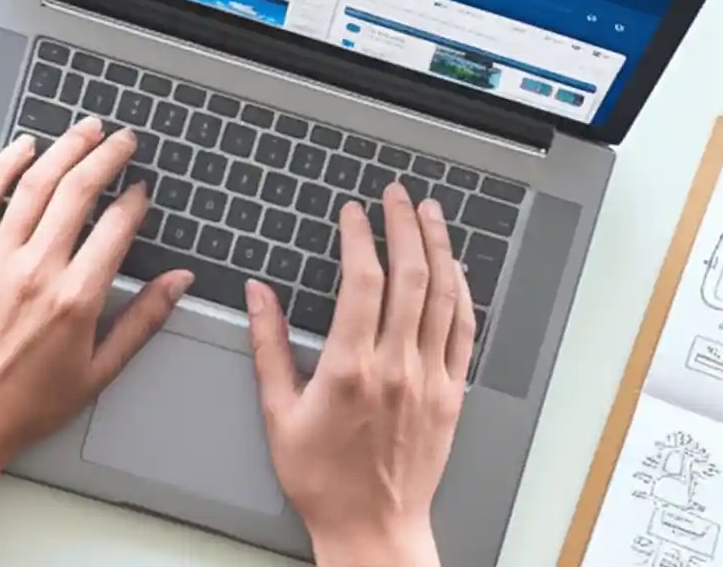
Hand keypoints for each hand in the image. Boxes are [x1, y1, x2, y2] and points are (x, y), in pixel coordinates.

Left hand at [0, 117, 193, 462]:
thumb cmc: (28, 404)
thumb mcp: (101, 371)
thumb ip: (144, 320)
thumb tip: (178, 283)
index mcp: (75, 299)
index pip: (115, 227)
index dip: (134, 201)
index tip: (142, 189)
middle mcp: (36, 271)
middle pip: (77, 192)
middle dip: (107, 157)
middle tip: (123, 140)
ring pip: (34, 186)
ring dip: (64, 150)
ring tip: (86, 130)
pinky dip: (2, 168)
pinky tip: (22, 148)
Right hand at [247, 184, 476, 566]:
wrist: (372, 527)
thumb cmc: (322, 479)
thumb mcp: (278, 413)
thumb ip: (268, 346)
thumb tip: (258, 293)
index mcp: (349, 369)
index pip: (362, 281)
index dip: (360, 237)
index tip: (353, 213)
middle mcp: (396, 367)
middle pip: (410, 276)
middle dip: (404, 225)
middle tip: (395, 195)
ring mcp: (429, 379)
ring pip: (444, 295)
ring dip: (438, 246)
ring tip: (430, 213)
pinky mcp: (451, 394)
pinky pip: (464, 330)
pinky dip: (461, 292)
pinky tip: (454, 268)